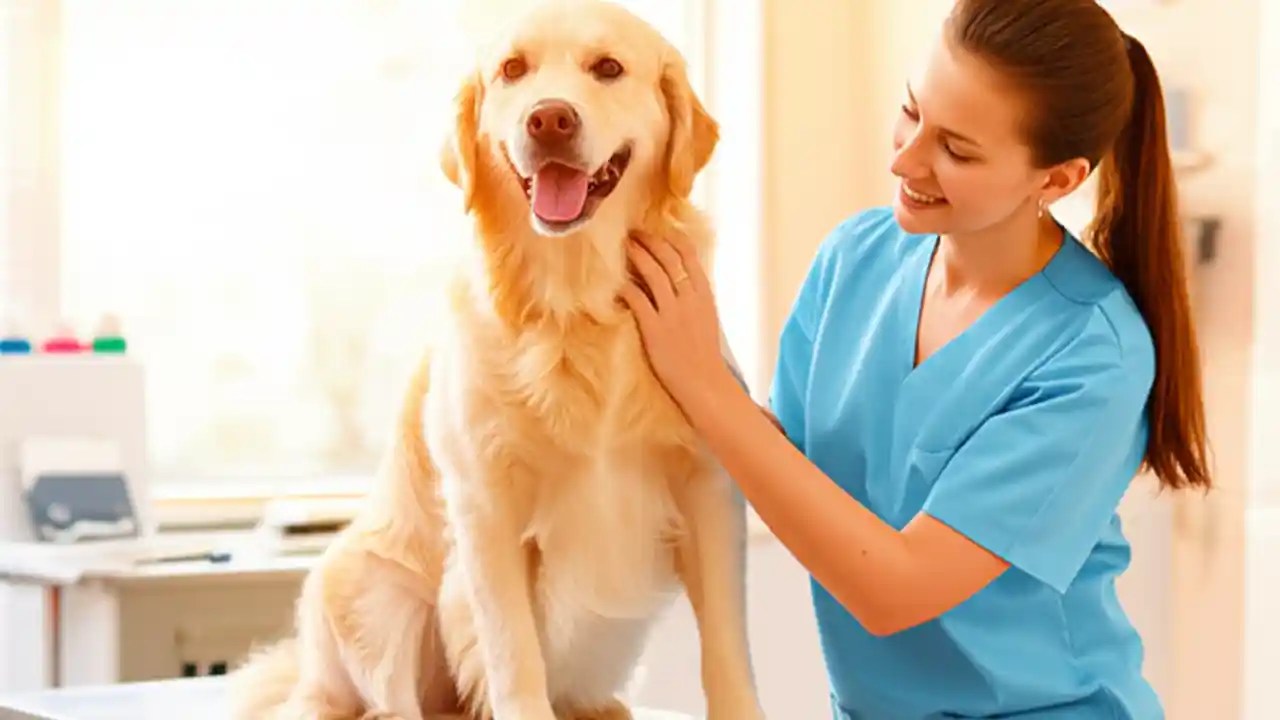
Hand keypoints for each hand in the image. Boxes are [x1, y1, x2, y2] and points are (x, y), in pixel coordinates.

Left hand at [619, 232, 734, 410]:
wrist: (704, 383)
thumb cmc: (703, 354)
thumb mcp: (706, 318)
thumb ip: (694, 297)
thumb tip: (678, 280)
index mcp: (704, 294)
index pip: (689, 256)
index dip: (671, 238)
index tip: (658, 229)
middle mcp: (690, 298)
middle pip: (669, 258)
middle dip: (650, 241)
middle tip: (634, 232)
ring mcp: (673, 312)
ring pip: (653, 273)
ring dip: (637, 255)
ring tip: (624, 246)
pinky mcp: (655, 328)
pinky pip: (637, 299)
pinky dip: (626, 286)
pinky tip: (616, 281)